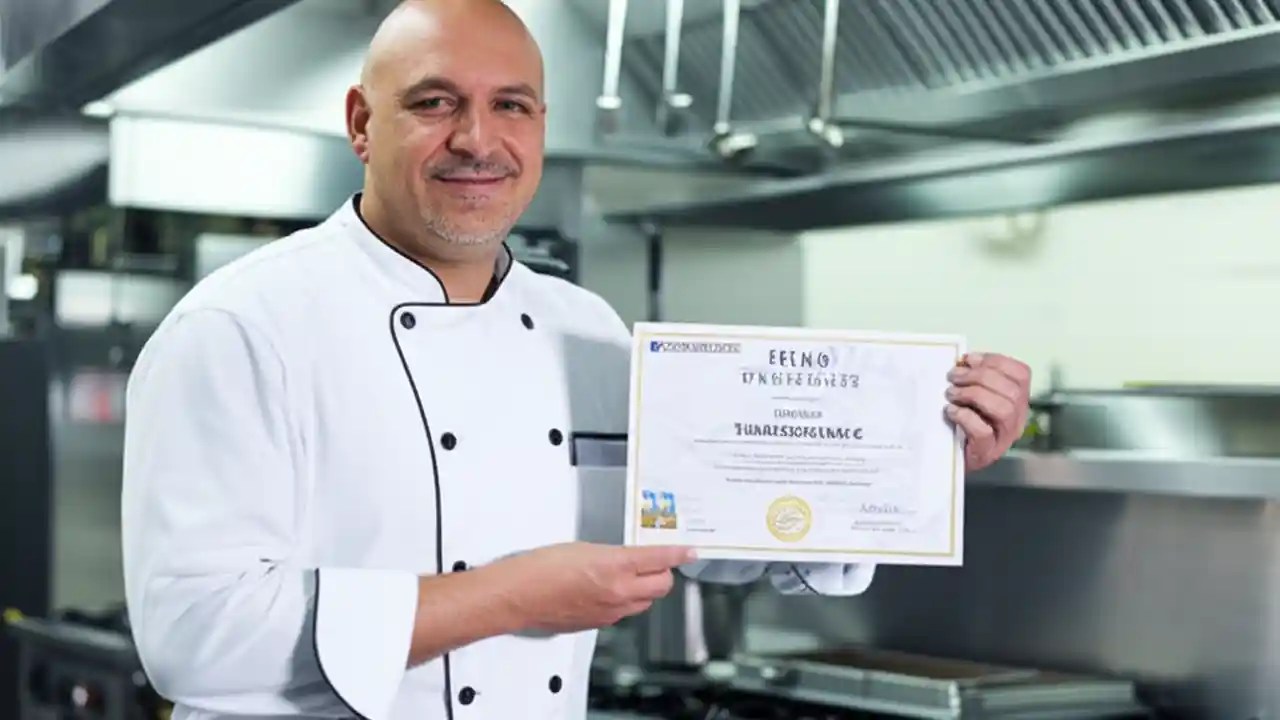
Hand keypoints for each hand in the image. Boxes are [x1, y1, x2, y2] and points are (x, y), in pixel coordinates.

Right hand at [491, 542, 695, 633]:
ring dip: (645, 589)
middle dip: (663, 573)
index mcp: (615, 566)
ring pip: (645, 602)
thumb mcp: (583, 547)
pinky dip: (625, 601)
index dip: (678, 554)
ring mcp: (610, 612)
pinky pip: (624, 613)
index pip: (660, 559)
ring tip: (630, 575)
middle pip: (662, 586)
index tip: (689, 552)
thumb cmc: (539, 568)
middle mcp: (618, 592)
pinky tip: (609, 590)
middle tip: (655, 562)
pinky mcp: (598, 624)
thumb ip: (612, 554)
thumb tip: (628, 559)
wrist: (517, 595)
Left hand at [945, 352, 1031, 471]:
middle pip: (1012, 390)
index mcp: (1016, 401)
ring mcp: (1003, 438)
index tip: (968, 359)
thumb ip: (973, 379)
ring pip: (1004, 409)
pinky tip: (951, 411)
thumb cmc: (961, 425)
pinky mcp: (986, 453)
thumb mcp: (972, 398)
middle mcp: (1016, 419)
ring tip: (951, 394)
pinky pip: (983, 432)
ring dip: (973, 394)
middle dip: (979, 377)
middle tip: (953, 377)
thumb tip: (961, 362)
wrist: (949, 461)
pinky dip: (965, 417)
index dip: (995, 361)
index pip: (1021, 374)